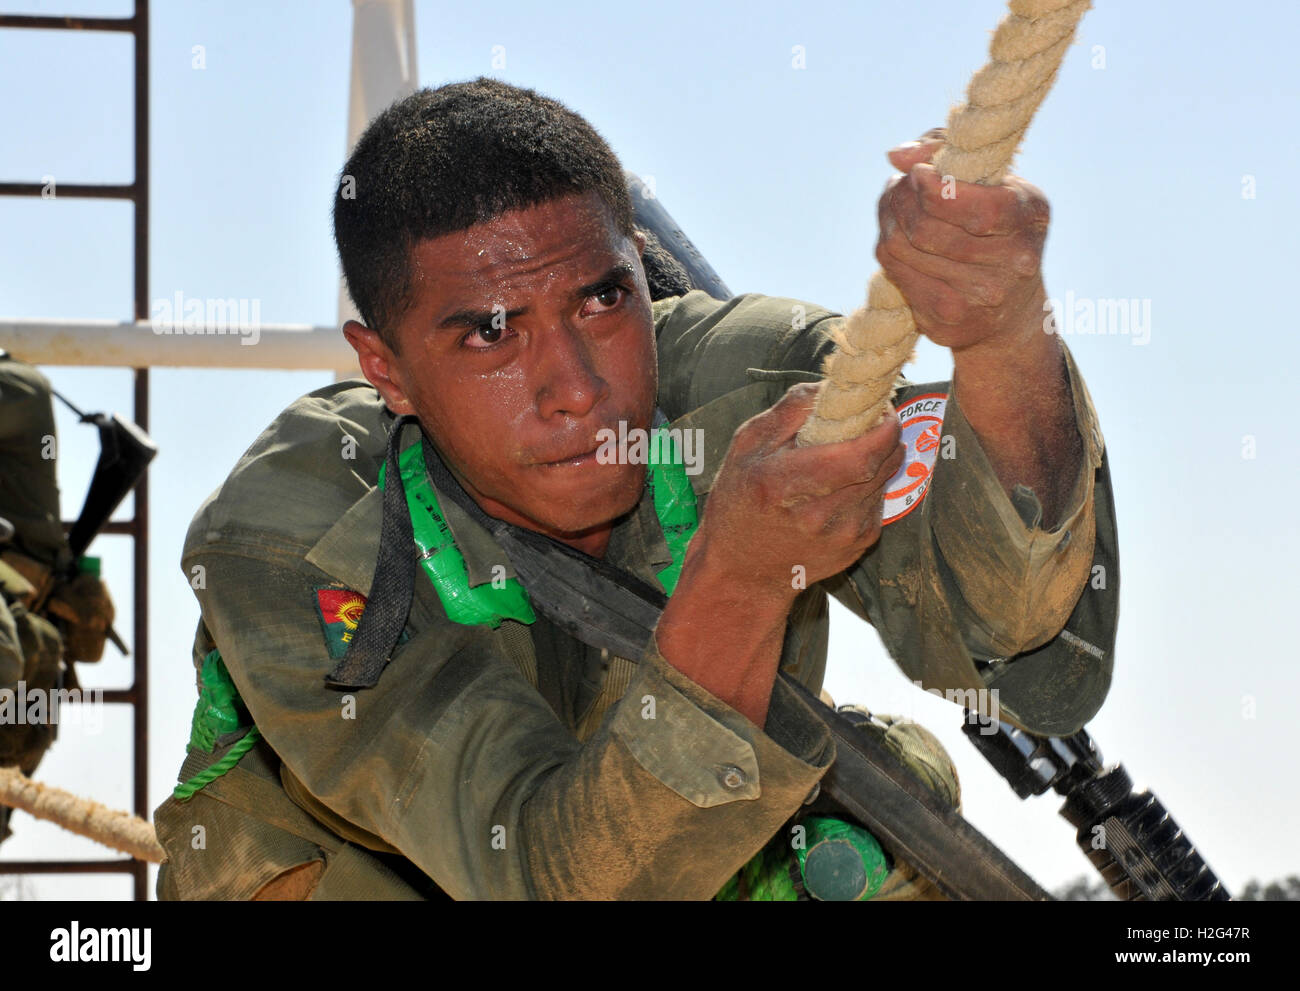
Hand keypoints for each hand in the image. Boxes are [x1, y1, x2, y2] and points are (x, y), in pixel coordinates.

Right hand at [684, 382, 904, 599]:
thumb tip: (833, 385)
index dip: (882, 428)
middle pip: (880, 464)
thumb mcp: (746, 446)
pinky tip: (840, 487)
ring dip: (876, 458)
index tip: (881, 407)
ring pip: (884, 480)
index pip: (859, 457)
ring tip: (848, 452)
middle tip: (871, 418)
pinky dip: (868, 484)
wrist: (743, 572)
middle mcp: (819, 516)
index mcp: (785, 485)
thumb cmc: (739, 503)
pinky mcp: (859, 545)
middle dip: (884, 435)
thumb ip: (790, 410)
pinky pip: (878, 500)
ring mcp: (843, 535)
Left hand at [876, 129, 1050, 351]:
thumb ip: (946, 150)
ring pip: (904, 251)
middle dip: (901, 200)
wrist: (1011, 310)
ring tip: (894, 208)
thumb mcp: (994, 180)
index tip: (917, 174)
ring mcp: (979, 299)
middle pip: (927, 229)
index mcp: (1027, 219)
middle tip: (898, 187)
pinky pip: (899, 277)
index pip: (974, 209)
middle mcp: (1012, 264)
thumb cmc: (997, 226)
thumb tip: (897, 156)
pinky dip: (888, 253)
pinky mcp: (947, 324)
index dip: (932, 189)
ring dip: (888, 222)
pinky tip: (895, 239)